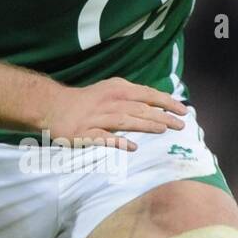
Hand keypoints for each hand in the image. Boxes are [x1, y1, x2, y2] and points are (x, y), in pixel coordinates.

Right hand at [41, 77, 187, 151]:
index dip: (166, 102)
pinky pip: (103, 138)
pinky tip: (132, 147)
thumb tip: (157, 103)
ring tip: (162, 130)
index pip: (147, 94)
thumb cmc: (86, 101)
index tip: (183, 110)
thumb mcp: (110, 90)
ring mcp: (97, 118)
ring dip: (145, 124)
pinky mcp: (85, 133)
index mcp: (117, 89)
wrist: (53, 106)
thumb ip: (132, 96)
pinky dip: (118, 142)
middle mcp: (109, 102)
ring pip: (125, 120)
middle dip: (162, 115)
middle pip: (139, 108)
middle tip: (181, 125)